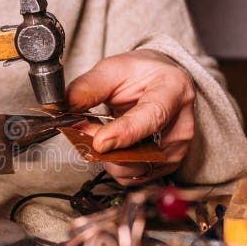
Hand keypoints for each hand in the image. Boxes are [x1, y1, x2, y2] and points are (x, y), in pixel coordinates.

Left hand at [66, 50, 194, 184]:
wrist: (158, 83)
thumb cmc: (139, 74)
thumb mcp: (111, 69)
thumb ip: (87, 88)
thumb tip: (65, 109)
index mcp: (173, 90)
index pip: (153, 117)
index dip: (125, 133)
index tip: (99, 142)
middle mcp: (181, 123)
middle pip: (141, 151)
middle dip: (105, 148)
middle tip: (84, 128)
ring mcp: (177, 148)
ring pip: (133, 169)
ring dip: (105, 157)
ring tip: (99, 133)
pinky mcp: (167, 165)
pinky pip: (131, 176)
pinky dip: (113, 164)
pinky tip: (111, 145)